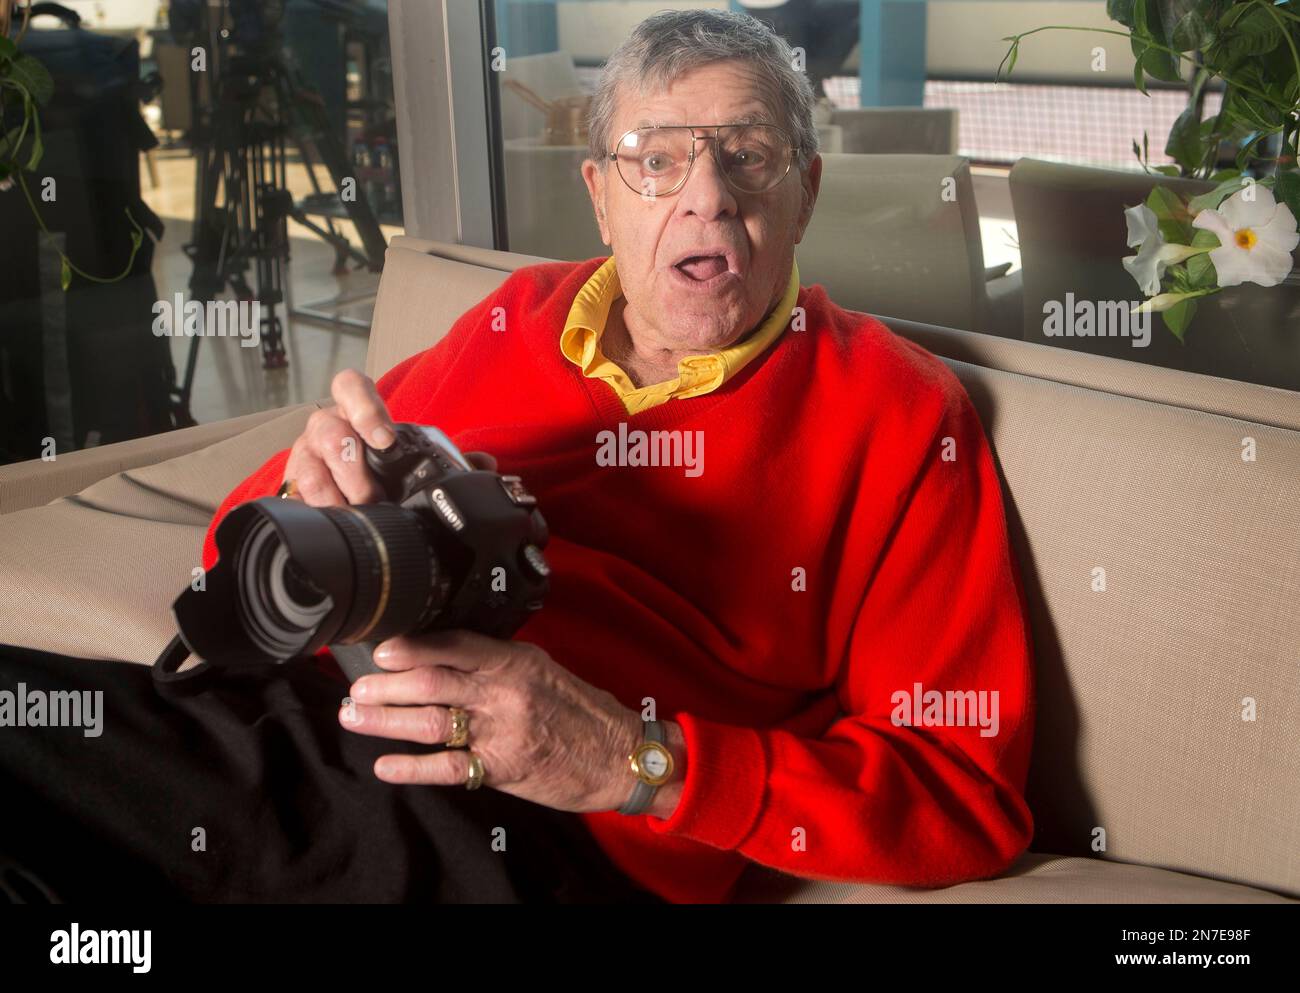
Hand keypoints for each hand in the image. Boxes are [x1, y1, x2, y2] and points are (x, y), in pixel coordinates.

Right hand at [283, 368, 494, 506]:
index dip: (364, 407)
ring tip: (354, 514)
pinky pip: (294, 497)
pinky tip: (329, 523)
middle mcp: (326, 429)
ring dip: (332, 494)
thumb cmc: (382, 466)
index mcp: (356, 411)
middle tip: (373, 495)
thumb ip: (450, 456)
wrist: (351, 492)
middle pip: (327, 432)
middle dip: (352, 467)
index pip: (350, 386)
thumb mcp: (413, 457)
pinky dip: (312, 512)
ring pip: (308, 467)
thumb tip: (485, 464)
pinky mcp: (293, 488)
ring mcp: (305, 457)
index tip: (383, 439)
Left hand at [337, 629, 642, 813]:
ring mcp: (501, 731)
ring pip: (430, 722)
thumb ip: (498, 661)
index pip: (455, 646)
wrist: (618, 754)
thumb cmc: (579, 710)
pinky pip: (448, 767)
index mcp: (514, 661)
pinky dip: (411, 767)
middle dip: (386, 684)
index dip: (413, 646)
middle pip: (432, 682)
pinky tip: (385, 766)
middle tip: (356, 686)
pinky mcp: (502, 767)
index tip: (382, 648)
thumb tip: (447, 652)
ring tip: (355, 716)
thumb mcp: (542, 668)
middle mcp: (504, 692)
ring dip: (386, 720)